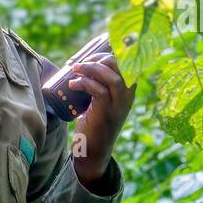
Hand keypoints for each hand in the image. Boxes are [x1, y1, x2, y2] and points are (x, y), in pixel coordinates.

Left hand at [68, 52, 134, 189]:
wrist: (93, 149)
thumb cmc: (94, 122)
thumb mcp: (101, 100)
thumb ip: (98, 84)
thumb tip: (80, 64)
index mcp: (127, 90)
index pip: (129, 63)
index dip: (112, 53)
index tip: (92, 54)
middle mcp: (127, 96)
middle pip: (122, 66)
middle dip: (99, 58)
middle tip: (81, 62)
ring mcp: (118, 105)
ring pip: (112, 78)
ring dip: (92, 69)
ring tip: (75, 68)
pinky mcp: (106, 113)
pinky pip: (99, 91)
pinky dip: (85, 83)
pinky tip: (73, 84)